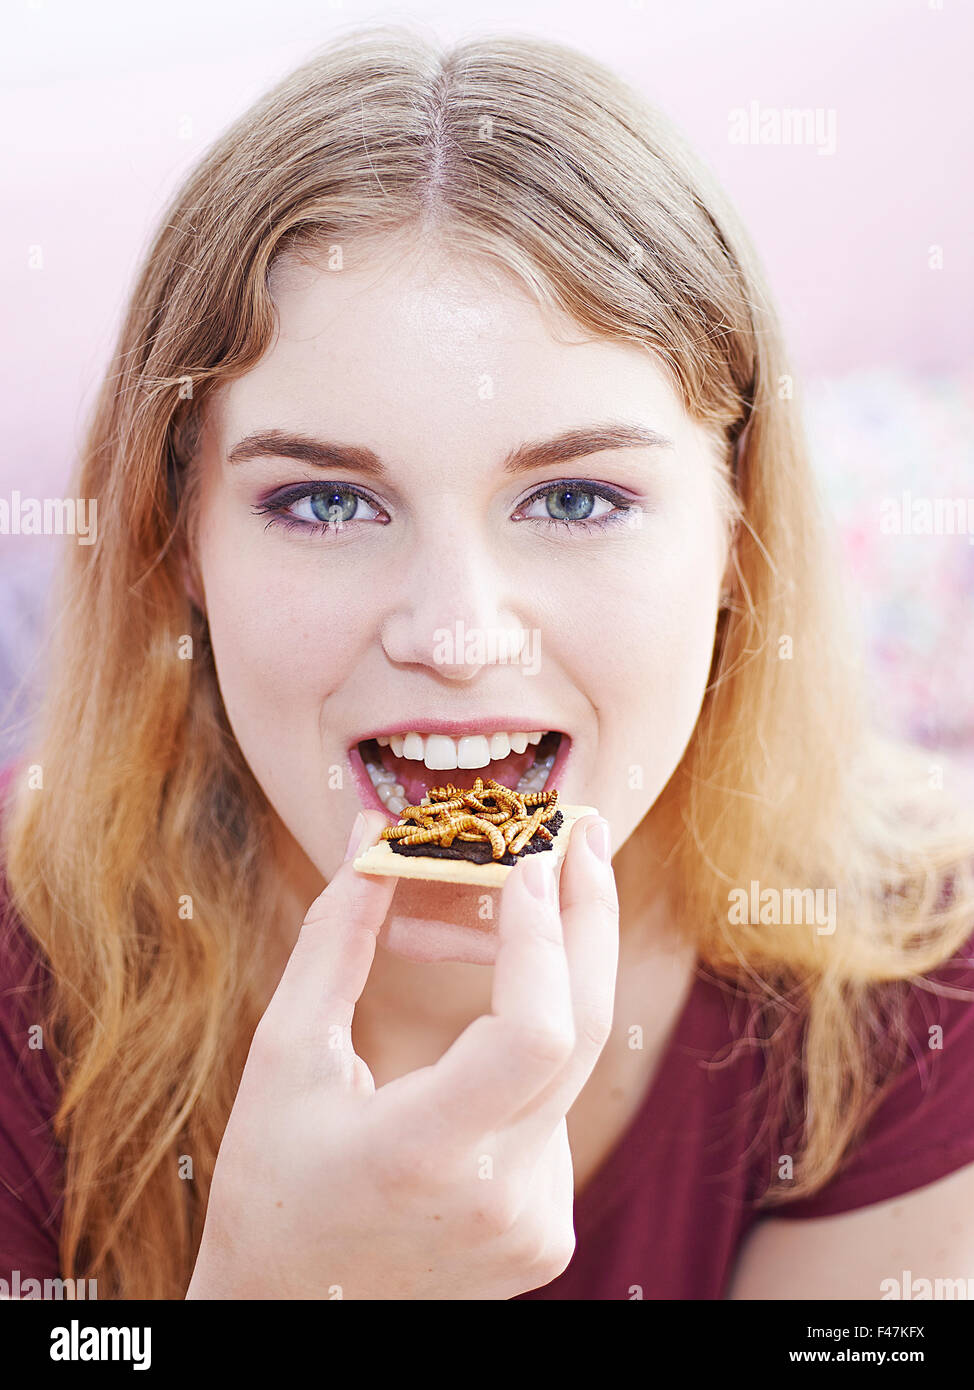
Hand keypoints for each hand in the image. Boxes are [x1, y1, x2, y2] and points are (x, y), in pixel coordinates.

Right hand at [186, 808, 618, 1299]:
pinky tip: (472, 1047)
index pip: (536, 1032)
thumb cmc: (271, 1184)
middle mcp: (501, 1196)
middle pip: (584, 1032)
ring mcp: (536, 1221)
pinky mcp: (548, 1232)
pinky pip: (556, 1110)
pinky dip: (527, 1052)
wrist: (290, 1318)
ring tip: (481, 926)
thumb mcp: (284, 1056)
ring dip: (540, 982)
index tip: (533, 859)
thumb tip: (370, 835)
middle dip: (590, 922)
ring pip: (568, 1064)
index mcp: (426, 1153)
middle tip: (582, 839)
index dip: (545, 935)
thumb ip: (336, 939)